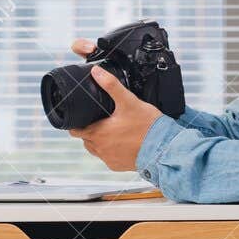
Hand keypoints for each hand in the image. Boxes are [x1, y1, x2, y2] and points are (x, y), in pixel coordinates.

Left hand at [67, 39, 161, 171]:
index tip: (83, 117)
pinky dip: (111, 150)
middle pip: (85, 139)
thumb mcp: (128, 101)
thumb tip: (96, 72)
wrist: (164, 149)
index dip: (77, 122)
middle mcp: (100, 149)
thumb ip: (111, 85)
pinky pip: (108, 158)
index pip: (75, 130)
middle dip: (90, 130)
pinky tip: (122, 142)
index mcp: (97, 133)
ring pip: (96, 149)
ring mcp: (109, 159)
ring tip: (112, 130)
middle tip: (102, 120)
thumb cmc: (147, 127)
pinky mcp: (118, 166)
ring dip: (100, 141)